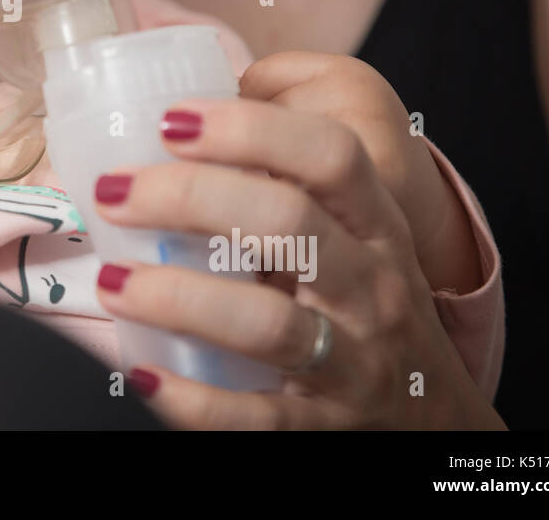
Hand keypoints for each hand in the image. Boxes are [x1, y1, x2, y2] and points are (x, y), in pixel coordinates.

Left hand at [91, 80, 504, 427]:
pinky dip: (192, 398)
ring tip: (111, 280)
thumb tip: (176, 123)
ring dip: (177, 296)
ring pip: (268, 323)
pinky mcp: (324, 429)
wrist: (437, 425)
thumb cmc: (370, 309)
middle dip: (189, 197)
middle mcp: (372, 287)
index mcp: (374, 225)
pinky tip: (140, 373)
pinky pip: (255, 415)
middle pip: (288, 222)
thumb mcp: (356, 239)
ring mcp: (354, 362)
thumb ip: (286, 185)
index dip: (251, 128)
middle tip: (114, 191)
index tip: (173, 120)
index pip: (330, 155)